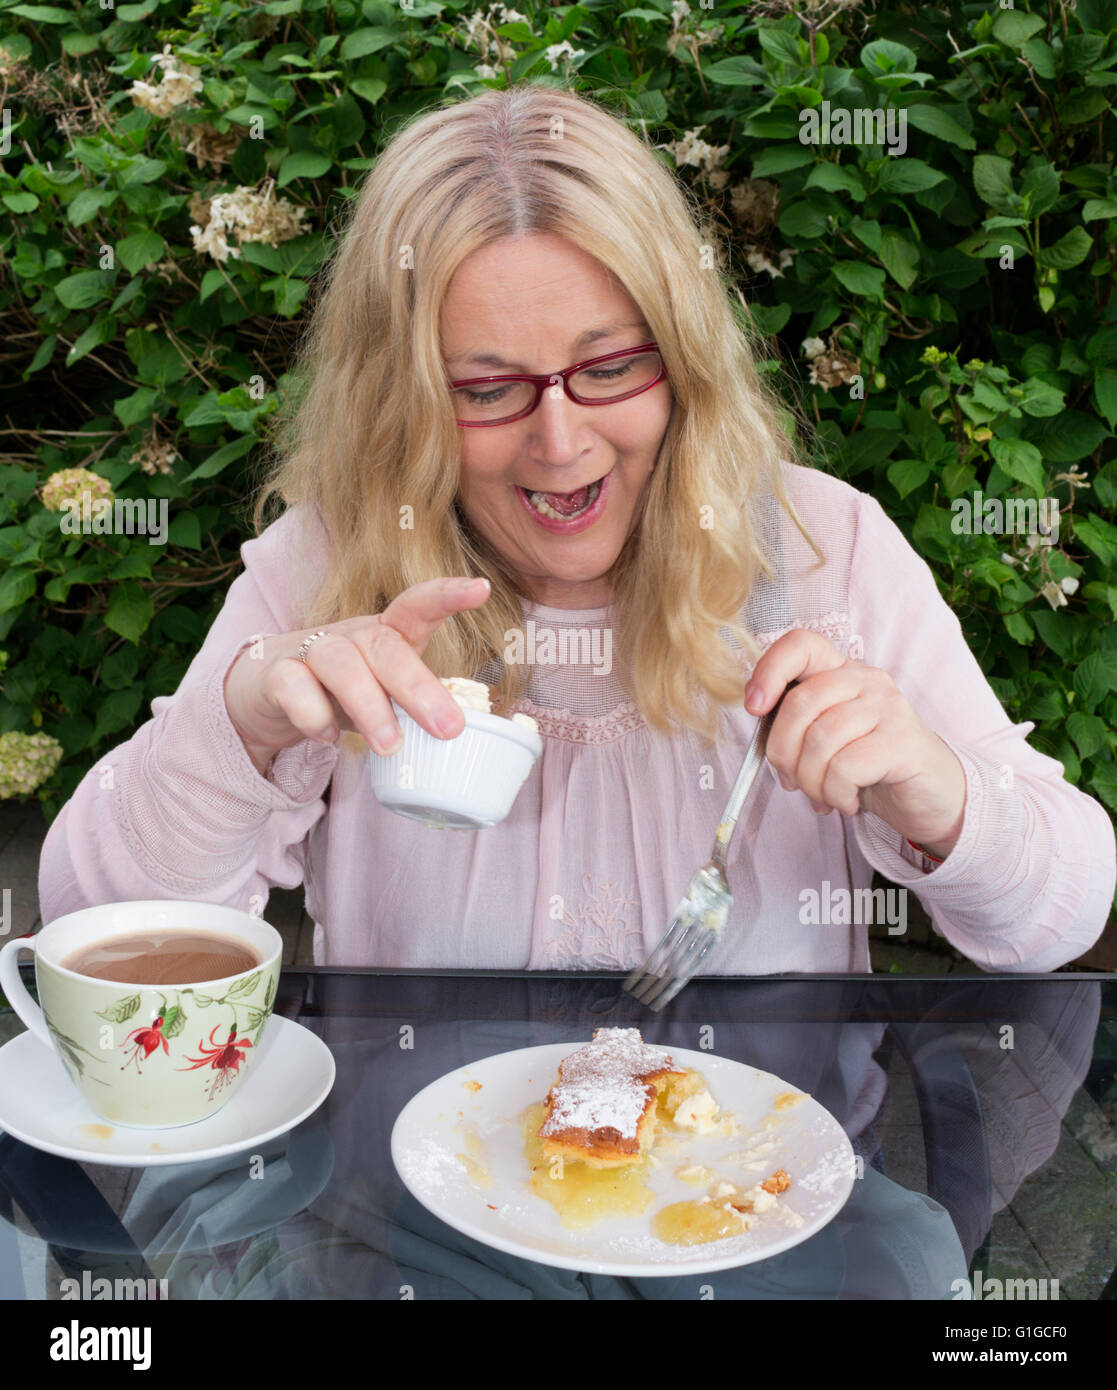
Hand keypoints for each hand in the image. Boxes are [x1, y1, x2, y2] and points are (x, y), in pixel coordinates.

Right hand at [223, 576, 491, 771]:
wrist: (266, 692)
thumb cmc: (341, 693)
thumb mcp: (382, 694)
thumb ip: (413, 707)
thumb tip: (460, 742)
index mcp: (386, 636)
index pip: (417, 606)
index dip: (447, 595)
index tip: (481, 589)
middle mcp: (351, 636)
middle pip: (385, 647)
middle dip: (418, 687)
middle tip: (448, 729)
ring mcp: (311, 651)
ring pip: (341, 664)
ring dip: (370, 707)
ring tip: (390, 748)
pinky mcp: (275, 674)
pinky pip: (293, 687)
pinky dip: (312, 713)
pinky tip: (327, 737)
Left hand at [744, 628, 966, 859]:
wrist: (930, 797)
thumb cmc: (870, 767)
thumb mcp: (826, 740)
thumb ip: (796, 726)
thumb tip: (759, 729)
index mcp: (842, 672)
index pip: (800, 644)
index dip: (769, 671)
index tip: (755, 708)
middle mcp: (866, 680)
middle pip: (799, 703)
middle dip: (783, 753)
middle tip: (793, 782)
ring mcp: (888, 707)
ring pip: (820, 740)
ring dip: (811, 781)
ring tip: (824, 796)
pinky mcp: (903, 741)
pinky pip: (844, 768)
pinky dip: (835, 794)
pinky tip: (847, 802)